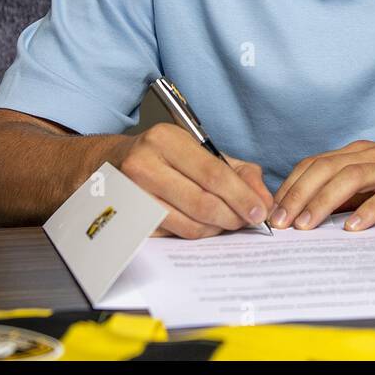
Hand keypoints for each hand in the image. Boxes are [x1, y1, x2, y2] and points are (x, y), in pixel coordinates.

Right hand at [111, 123, 275, 238]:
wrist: (110, 164)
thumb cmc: (162, 157)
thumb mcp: (199, 151)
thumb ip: (238, 171)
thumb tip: (263, 199)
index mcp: (167, 140)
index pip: (213, 174)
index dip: (241, 196)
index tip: (259, 211)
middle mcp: (145, 163)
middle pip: (202, 202)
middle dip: (232, 216)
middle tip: (246, 221)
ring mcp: (132, 194)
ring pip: (188, 224)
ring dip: (215, 229)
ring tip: (225, 223)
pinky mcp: (129, 219)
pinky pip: (173, 235)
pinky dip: (194, 233)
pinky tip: (203, 225)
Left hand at [270, 138, 374, 232]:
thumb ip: (353, 191)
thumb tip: (316, 211)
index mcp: (361, 154)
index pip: (315, 164)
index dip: (290, 186)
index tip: (273, 210)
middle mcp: (374, 156)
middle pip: (325, 169)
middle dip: (297, 195)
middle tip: (279, 222)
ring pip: (350, 178)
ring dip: (323, 202)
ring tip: (306, 225)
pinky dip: (369, 210)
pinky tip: (354, 227)